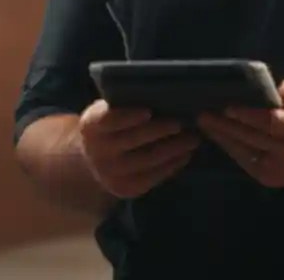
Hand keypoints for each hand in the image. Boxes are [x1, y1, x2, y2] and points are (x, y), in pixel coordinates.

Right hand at [77, 99, 200, 198]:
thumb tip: (163, 95)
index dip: (128, 117)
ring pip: (147, 160)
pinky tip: (185, 155)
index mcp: (91, 125)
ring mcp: (110, 173)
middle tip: (182, 123)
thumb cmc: (111, 126)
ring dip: (173, 149)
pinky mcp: (125, 189)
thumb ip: (126, 104)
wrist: (95, 160)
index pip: (109, 120)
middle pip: (132, 140)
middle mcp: (97, 151)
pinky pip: (153, 177)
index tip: (148, 112)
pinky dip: (172, 165)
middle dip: (159, 131)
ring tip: (193, 139)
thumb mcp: (108, 111)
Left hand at [196, 78, 283, 187]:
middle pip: (254, 137)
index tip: (227, 106)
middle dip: (227, 125)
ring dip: (222, 136)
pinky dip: (228, 145)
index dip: (248, 115)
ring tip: (203, 121)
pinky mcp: (269, 178)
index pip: (272, 122)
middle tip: (203, 113)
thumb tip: (271, 91)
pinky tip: (214, 133)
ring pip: (245, 150)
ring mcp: (281, 170)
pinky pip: (243, 159)